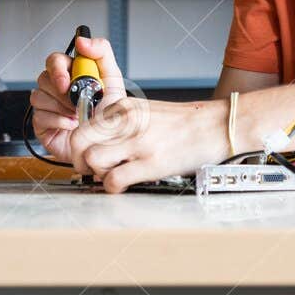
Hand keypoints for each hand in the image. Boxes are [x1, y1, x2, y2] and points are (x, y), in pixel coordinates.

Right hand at [30, 34, 126, 164]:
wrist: (108, 142)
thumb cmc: (109, 113)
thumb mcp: (112, 78)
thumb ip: (101, 52)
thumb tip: (82, 40)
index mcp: (71, 74)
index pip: (54, 61)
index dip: (57, 69)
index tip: (67, 81)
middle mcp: (56, 88)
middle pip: (43, 78)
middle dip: (62, 92)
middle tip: (77, 102)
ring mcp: (47, 106)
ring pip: (38, 96)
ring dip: (62, 107)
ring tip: (79, 115)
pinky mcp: (41, 124)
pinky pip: (40, 116)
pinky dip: (59, 121)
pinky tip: (72, 125)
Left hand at [69, 95, 227, 191]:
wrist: (217, 126)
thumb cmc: (185, 123)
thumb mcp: (146, 111)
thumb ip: (121, 124)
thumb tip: (100, 145)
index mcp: (123, 107)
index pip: (82, 127)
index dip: (80, 147)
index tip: (88, 157)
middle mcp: (126, 121)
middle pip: (77, 142)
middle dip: (78, 161)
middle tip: (90, 170)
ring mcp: (138, 141)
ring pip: (91, 160)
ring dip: (96, 174)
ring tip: (111, 176)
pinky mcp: (151, 162)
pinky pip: (113, 180)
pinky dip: (112, 187)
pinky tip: (124, 185)